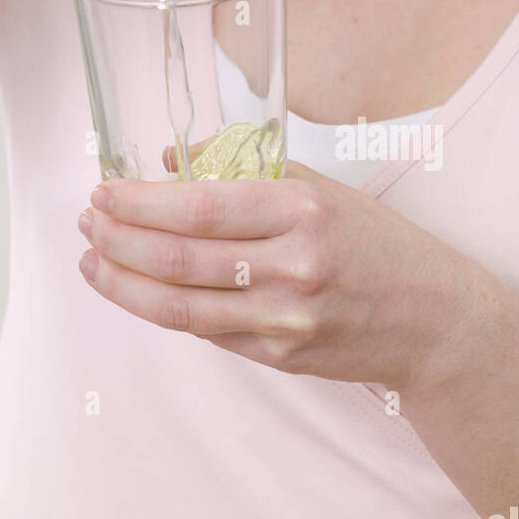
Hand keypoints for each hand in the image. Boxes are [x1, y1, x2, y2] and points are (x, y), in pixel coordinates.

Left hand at [78, 158, 485, 396]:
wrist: (430, 319)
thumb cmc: (372, 241)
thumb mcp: (319, 185)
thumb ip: (244, 169)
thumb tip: (171, 162)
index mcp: (300, 210)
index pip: (199, 207)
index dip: (140, 202)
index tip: (104, 191)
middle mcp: (290, 267)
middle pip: (178, 260)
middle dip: (118, 240)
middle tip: (88, 220)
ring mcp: (283, 320)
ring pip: (180, 308)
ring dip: (123, 283)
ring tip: (92, 259)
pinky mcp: (277, 356)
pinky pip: (205, 332)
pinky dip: (163, 309)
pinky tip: (138, 287)